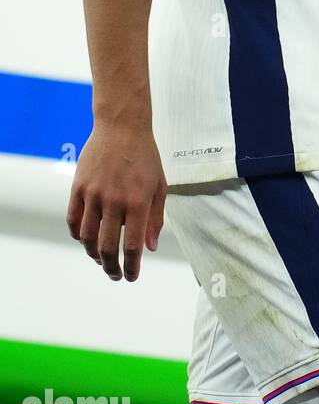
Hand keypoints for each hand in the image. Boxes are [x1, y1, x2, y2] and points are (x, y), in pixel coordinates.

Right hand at [66, 122, 166, 280]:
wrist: (122, 126)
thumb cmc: (145, 156)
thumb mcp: (159, 185)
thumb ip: (155, 218)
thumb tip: (150, 248)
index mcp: (138, 201)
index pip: (133, 246)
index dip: (132, 267)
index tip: (131, 277)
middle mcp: (115, 200)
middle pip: (107, 248)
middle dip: (112, 268)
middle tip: (115, 275)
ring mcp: (94, 194)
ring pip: (87, 238)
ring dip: (93, 255)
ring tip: (101, 260)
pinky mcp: (78, 187)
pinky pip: (73, 220)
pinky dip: (78, 235)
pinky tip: (86, 239)